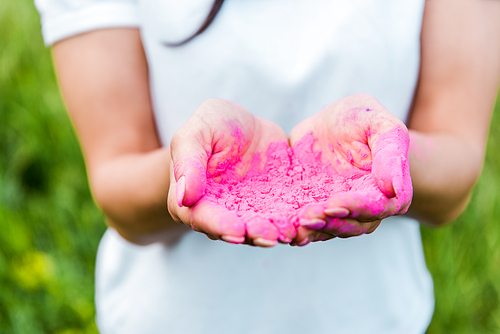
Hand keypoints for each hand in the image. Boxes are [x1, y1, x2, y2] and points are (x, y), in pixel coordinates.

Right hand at [167, 98, 291, 246]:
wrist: (244, 124)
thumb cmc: (211, 125)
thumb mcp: (196, 133)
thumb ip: (188, 162)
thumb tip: (184, 196)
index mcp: (193, 201)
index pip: (203, 218)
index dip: (219, 226)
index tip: (236, 230)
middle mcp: (221, 214)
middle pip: (235, 229)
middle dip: (253, 234)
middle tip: (270, 237)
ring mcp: (249, 212)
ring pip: (261, 227)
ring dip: (275, 232)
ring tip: (290, 233)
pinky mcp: (273, 206)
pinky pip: (284, 216)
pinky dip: (294, 220)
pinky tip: (307, 221)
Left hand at [289, 94, 412, 244]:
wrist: (330, 124)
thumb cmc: (361, 119)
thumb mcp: (378, 124)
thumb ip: (390, 153)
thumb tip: (395, 190)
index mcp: (386, 189)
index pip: (378, 207)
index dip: (358, 208)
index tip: (335, 204)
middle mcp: (366, 208)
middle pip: (352, 224)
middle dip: (330, 222)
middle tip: (308, 216)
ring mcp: (339, 211)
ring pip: (330, 229)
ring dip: (313, 230)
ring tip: (294, 224)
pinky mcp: (316, 210)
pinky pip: (309, 224)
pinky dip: (297, 228)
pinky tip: (283, 229)